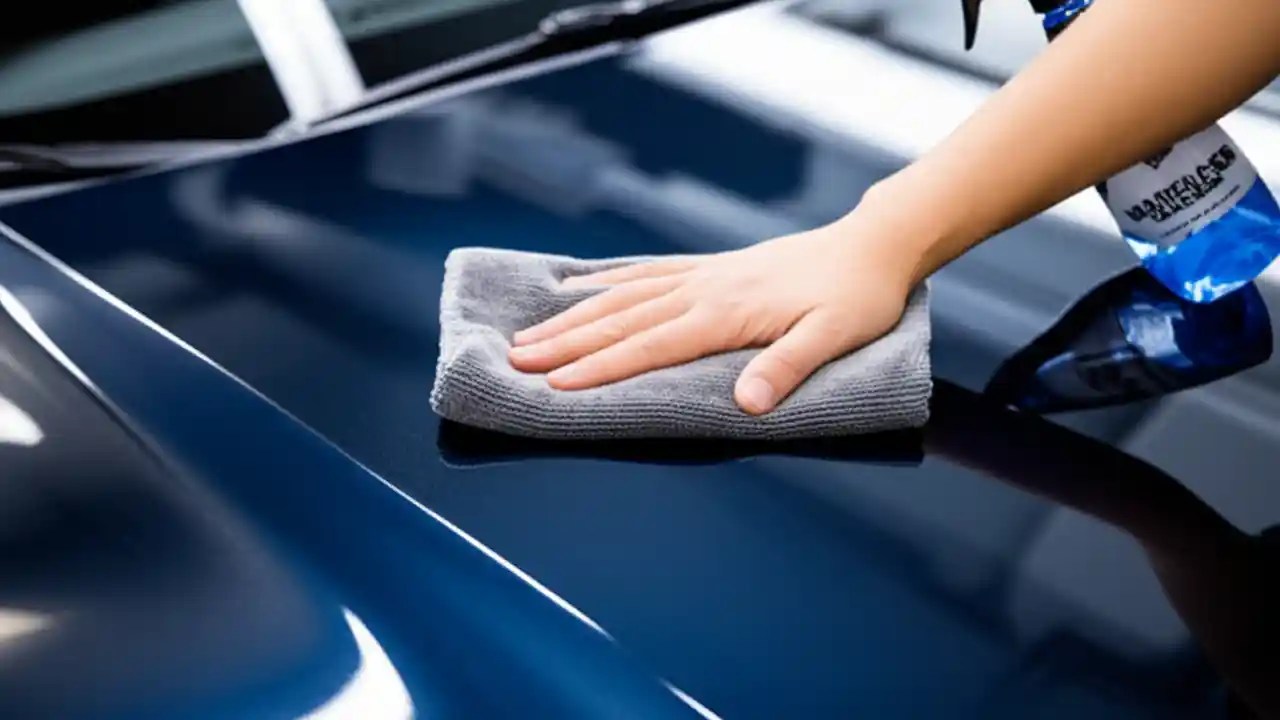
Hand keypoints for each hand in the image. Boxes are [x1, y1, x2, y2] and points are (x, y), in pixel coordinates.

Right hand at [508, 211, 919, 414]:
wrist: (869, 247)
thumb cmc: (856, 298)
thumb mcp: (834, 336)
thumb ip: (787, 366)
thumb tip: (748, 403)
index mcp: (726, 312)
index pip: (652, 344)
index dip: (602, 367)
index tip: (557, 384)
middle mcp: (703, 289)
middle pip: (621, 319)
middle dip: (566, 342)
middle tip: (516, 360)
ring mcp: (702, 275)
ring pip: (623, 296)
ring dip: (573, 317)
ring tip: (530, 335)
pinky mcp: (708, 268)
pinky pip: (644, 274)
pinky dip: (606, 283)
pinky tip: (580, 290)